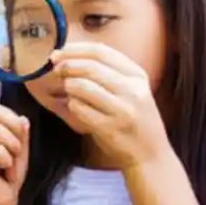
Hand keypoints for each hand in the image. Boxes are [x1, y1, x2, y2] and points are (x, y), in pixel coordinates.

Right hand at [0, 100, 29, 204]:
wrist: (1, 199)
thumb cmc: (8, 172)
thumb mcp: (19, 146)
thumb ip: (20, 130)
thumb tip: (23, 119)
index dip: (10, 117)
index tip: (15, 137)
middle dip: (14, 132)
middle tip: (16, 151)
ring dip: (13, 149)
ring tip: (10, 163)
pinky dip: (8, 162)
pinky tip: (4, 172)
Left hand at [52, 43, 170, 170]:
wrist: (150, 154)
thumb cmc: (135, 119)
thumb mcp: (133, 90)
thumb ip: (110, 72)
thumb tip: (72, 55)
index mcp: (138, 76)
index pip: (102, 52)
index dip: (75, 50)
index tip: (58, 53)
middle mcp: (133, 90)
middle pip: (90, 67)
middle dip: (66, 66)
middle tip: (55, 70)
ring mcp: (122, 110)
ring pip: (82, 86)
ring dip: (68, 86)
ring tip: (67, 91)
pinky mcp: (109, 128)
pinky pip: (79, 109)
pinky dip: (71, 105)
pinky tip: (74, 107)